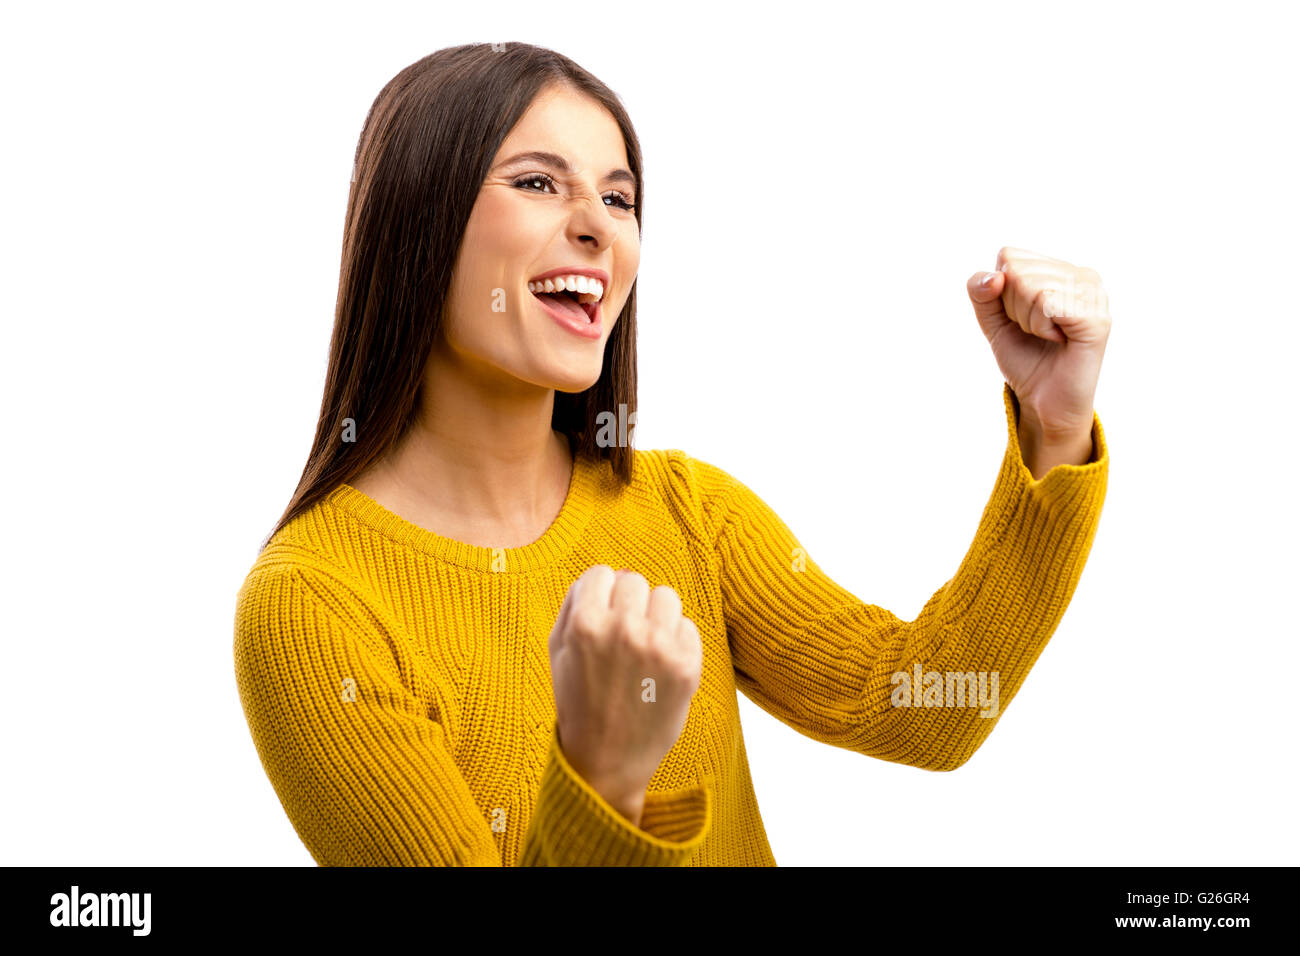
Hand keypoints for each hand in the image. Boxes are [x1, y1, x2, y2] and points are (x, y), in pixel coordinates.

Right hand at [547, 565, 702, 826]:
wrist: (607, 759)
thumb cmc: (579, 701)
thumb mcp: (559, 650)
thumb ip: (575, 602)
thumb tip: (607, 572)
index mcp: (585, 624)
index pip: (602, 573)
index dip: (600, 594)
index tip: (601, 617)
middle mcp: (623, 630)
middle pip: (635, 580)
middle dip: (628, 603)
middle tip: (622, 636)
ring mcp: (659, 647)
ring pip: (666, 596)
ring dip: (655, 616)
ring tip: (644, 647)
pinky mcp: (687, 664)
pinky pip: (687, 625)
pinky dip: (676, 640)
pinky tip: (660, 667)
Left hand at [967, 246, 1110, 445]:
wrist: (1044, 400)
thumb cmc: (1025, 356)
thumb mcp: (992, 319)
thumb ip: (981, 291)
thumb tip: (995, 276)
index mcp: (1061, 268)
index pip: (1009, 256)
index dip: (1001, 292)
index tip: (1022, 317)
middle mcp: (1082, 274)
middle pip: (1016, 270)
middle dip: (1013, 308)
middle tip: (1036, 331)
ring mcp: (1093, 293)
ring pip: (1029, 285)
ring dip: (1027, 320)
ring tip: (1048, 336)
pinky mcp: (1096, 316)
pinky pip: (1046, 302)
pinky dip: (1040, 327)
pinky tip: (1058, 340)